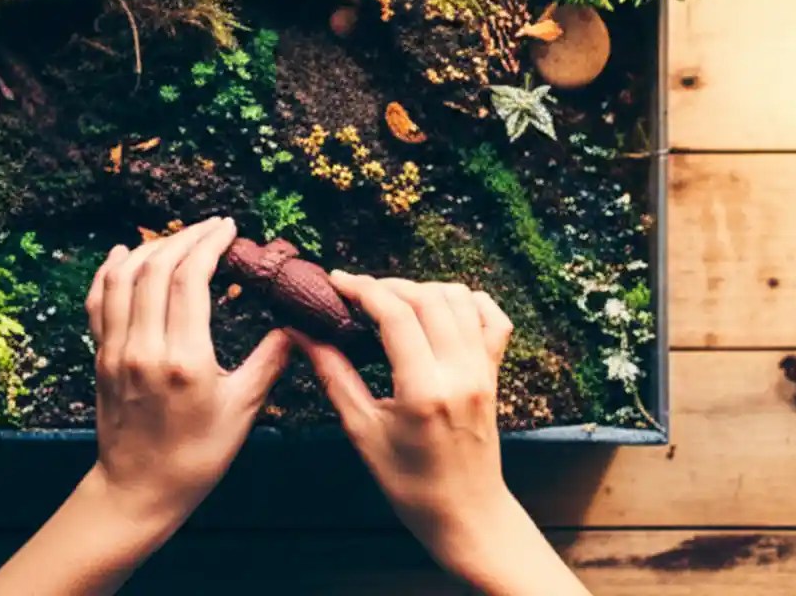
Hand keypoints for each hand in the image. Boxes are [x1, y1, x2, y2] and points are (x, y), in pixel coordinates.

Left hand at [84, 217, 291, 526]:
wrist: (138, 490)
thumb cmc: (196, 457)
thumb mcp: (242, 411)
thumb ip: (269, 362)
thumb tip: (296, 327)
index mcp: (184, 360)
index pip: (191, 279)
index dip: (209, 244)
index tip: (228, 228)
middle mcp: (144, 348)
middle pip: (157, 268)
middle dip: (185, 237)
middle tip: (211, 227)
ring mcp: (116, 351)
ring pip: (123, 277)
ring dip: (150, 248)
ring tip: (177, 238)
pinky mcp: (100, 357)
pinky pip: (98, 301)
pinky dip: (109, 271)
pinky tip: (122, 254)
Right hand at [291, 276, 513, 552]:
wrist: (466, 513)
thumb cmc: (409, 482)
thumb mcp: (362, 431)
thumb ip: (333, 375)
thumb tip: (300, 334)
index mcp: (424, 390)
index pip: (396, 315)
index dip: (362, 288)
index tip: (336, 282)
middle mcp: (460, 373)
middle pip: (427, 298)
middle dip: (387, 285)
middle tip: (357, 292)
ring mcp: (483, 371)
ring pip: (459, 299)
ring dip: (422, 289)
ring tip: (392, 301)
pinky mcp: (494, 373)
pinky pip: (492, 318)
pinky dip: (467, 302)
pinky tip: (440, 309)